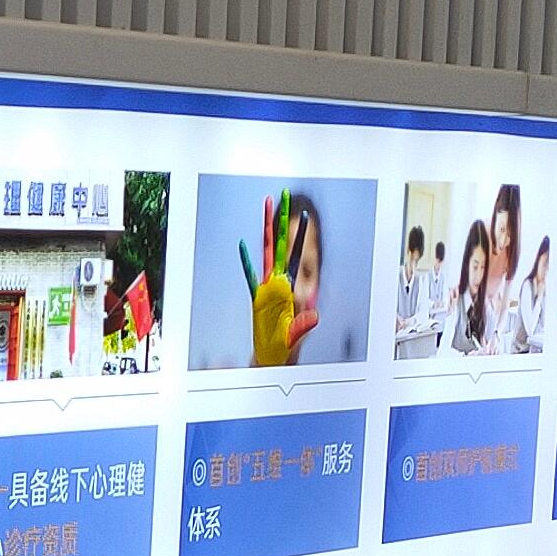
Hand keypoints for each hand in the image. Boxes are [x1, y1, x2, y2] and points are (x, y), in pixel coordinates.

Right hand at [248, 197, 303, 365]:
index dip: (299, 236)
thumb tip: (313, 315)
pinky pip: (250, 274)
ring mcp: (267, 288)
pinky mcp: (257, 297)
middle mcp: (279, 283)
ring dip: (265, 230)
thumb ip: (303, 325)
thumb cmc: (286, 347)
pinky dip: (246, 259)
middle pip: (279, 245)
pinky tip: (243, 244)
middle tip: (280, 198)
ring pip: (266, 253)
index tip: (304, 216)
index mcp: (290, 287)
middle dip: (280, 221)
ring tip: (264, 208)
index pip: (295, 255)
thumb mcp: (296, 336)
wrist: (273, 357)